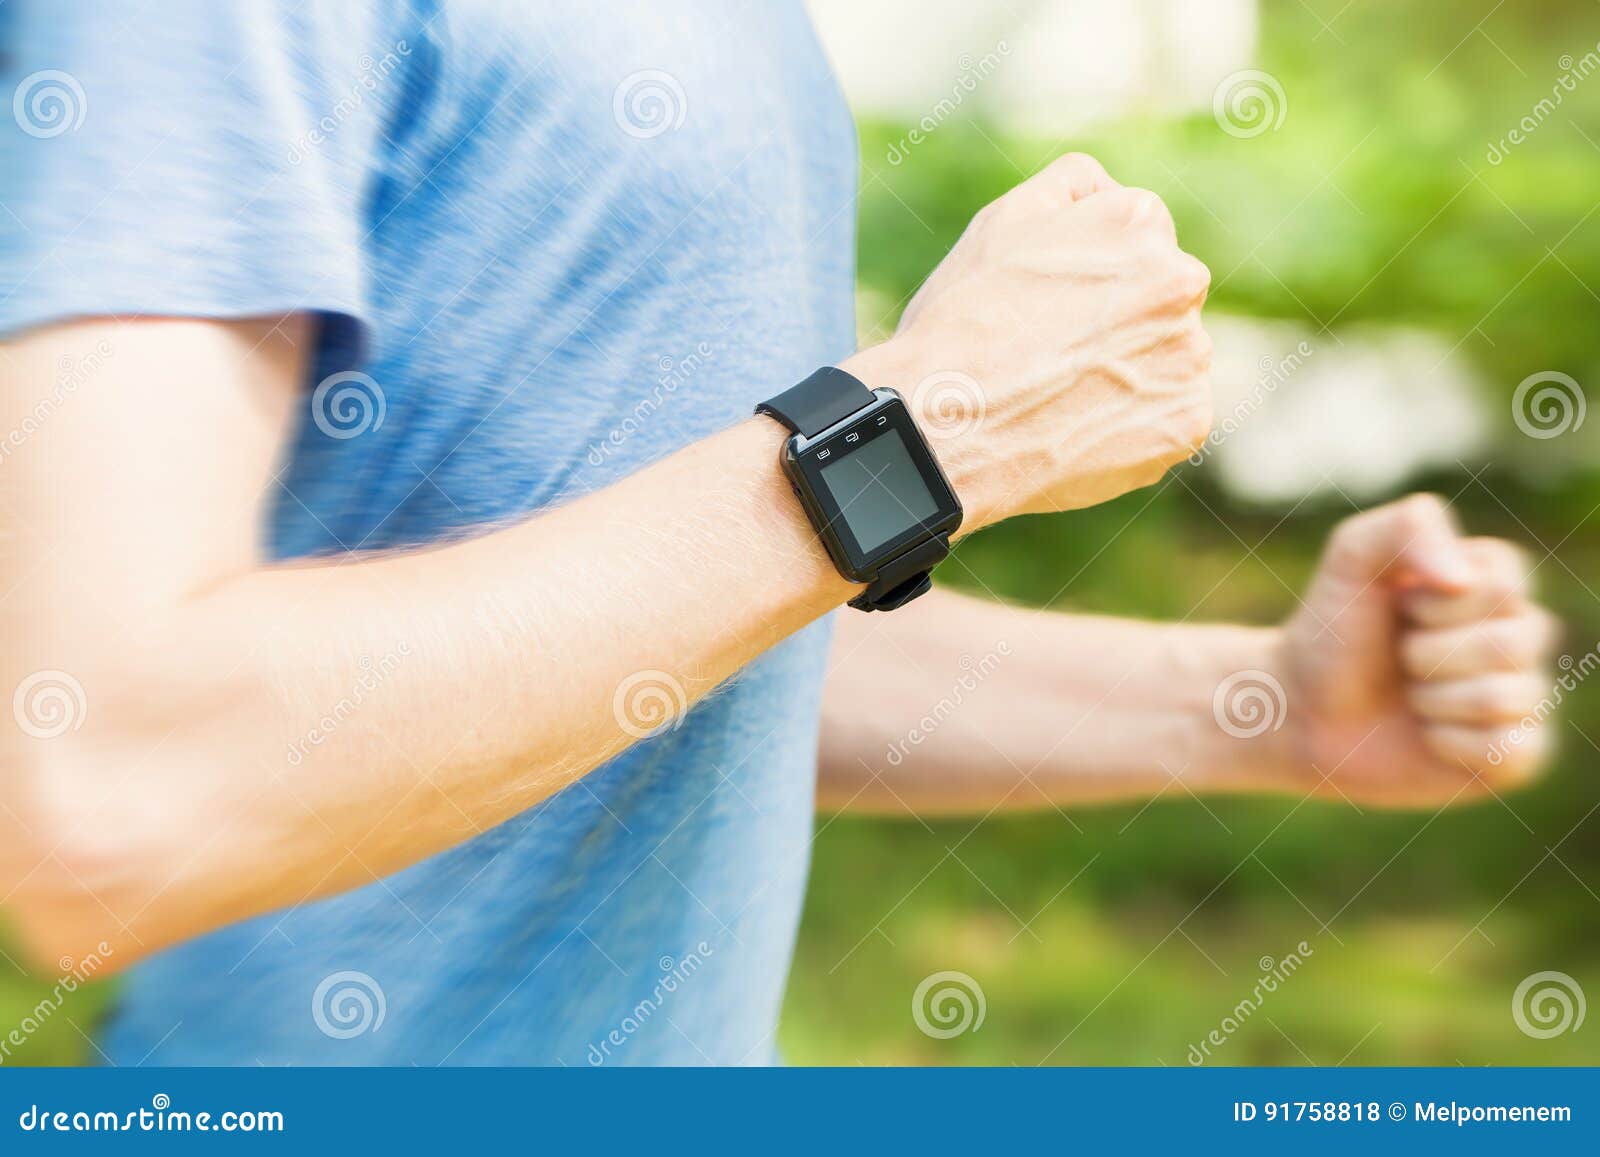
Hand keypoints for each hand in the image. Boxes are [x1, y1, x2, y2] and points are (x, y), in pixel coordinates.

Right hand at [844, 152, 1212, 531]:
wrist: (946, 433)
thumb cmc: (961, 324)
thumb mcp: (1002, 222)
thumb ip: (1071, 187)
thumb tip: (1109, 191)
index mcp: (1139, 222)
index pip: (1139, 237)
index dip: (1091, 273)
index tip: (1049, 305)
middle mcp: (1181, 282)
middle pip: (1159, 299)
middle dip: (1118, 321)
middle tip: (1050, 354)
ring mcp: (1190, 357)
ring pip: (1166, 361)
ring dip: (1129, 374)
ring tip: (1058, 398)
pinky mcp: (1187, 423)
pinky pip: (1167, 421)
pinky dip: (1133, 429)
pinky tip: (1078, 431)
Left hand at [1279, 494, 1559, 807]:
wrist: (1299, 709)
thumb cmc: (1330, 631)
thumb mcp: (1352, 557)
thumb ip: (1409, 526)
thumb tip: (1463, 579)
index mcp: (1492, 583)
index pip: (1505, 586)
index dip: (1438, 603)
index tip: (1399, 607)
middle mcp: (1516, 636)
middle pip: (1511, 644)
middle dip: (1428, 654)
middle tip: (1398, 658)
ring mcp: (1518, 696)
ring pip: (1504, 699)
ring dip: (1432, 700)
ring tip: (1407, 696)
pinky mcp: (1507, 754)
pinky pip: (1509, 750)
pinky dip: (1449, 744)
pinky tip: (1425, 736)